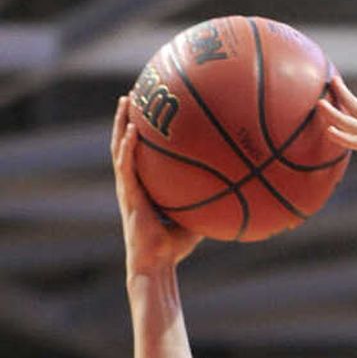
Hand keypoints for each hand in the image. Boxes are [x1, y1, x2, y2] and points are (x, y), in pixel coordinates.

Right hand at [112, 96, 202, 277]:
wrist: (157, 263)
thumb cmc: (175, 247)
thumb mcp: (196, 219)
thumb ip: (207, 202)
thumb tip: (234, 190)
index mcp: (145, 186)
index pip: (141, 153)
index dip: (143, 131)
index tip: (150, 109)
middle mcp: (133, 183)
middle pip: (127, 142)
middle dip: (129, 117)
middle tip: (136, 94)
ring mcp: (128, 188)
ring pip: (119, 147)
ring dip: (121, 122)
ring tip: (126, 100)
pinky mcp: (128, 195)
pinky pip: (126, 165)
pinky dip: (128, 146)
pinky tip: (134, 129)